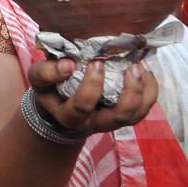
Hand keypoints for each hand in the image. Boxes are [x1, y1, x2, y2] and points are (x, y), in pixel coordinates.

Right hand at [27, 57, 158, 136]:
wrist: (60, 103)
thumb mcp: (38, 78)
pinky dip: (149, 89)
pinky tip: (144, 69)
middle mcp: (94, 123)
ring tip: (141, 66)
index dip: (91, 86)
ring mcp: (112, 121)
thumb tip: (69, 65)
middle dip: (130, 92)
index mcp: (70, 117)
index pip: (83, 107)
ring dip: (144, 91)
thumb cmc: (50, 87)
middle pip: (118, 117)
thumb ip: (47, 72)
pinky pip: (144, 108)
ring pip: (137, 115)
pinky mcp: (125, 115)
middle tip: (131, 67)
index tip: (95, 62)